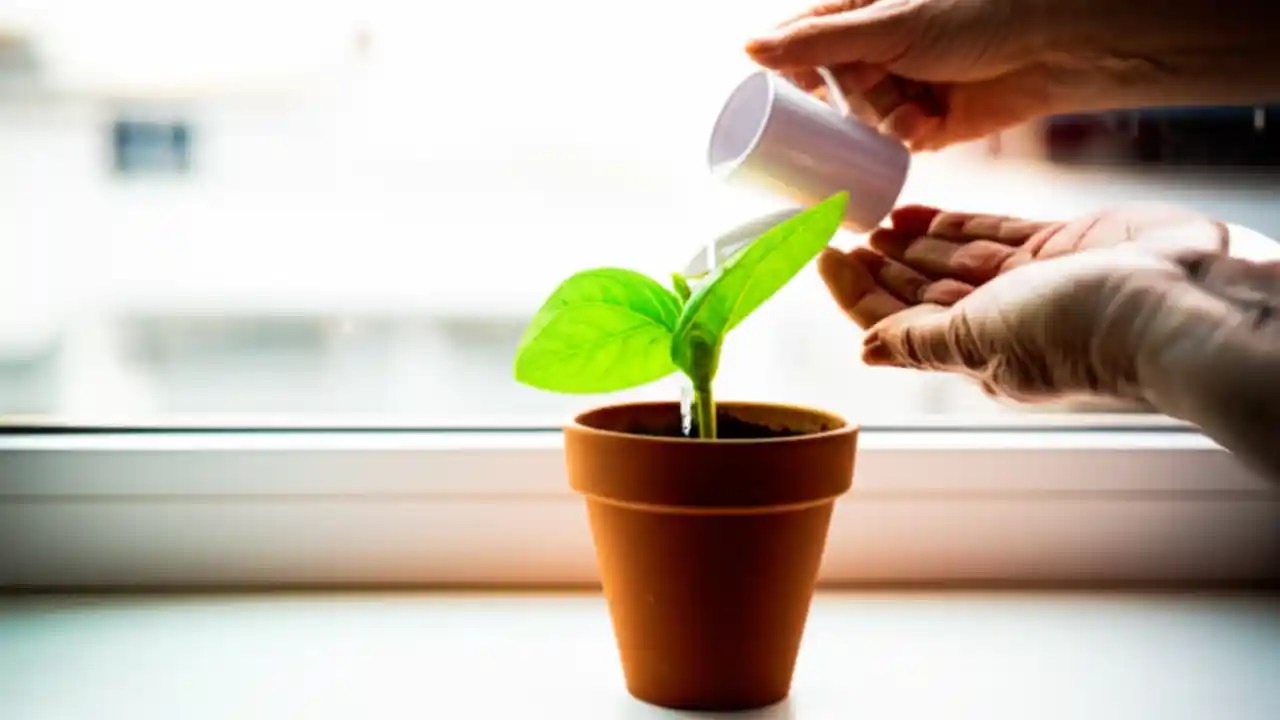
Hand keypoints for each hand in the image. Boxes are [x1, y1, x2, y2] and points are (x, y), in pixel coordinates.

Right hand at [747, 1, 1279, 150]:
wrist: (1050, 46)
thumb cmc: (973, 14)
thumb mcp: (886, 26)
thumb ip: (815, 43)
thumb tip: (747, 50)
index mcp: (860, 16)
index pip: (803, 46)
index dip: (788, 73)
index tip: (776, 99)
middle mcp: (877, 53)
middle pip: (829, 94)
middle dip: (847, 105)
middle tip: (872, 95)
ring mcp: (902, 89)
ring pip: (860, 124)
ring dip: (881, 123)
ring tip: (914, 110)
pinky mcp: (927, 125)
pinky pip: (894, 144)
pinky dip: (906, 139)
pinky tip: (926, 124)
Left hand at [816, 203, 1231, 402]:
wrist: (1174, 302)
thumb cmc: (1076, 334)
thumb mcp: (979, 342)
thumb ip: (920, 341)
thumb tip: (865, 352)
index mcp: (972, 352)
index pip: (894, 322)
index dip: (855, 293)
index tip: (823, 257)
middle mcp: (997, 318)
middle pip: (920, 290)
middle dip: (880, 266)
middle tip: (842, 231)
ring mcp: (1029, 281)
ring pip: (953, 259)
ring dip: (911, 243)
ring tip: (871, 220)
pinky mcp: (1060, 245)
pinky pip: (995, 231)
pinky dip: (957, 223)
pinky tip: (920, 213)